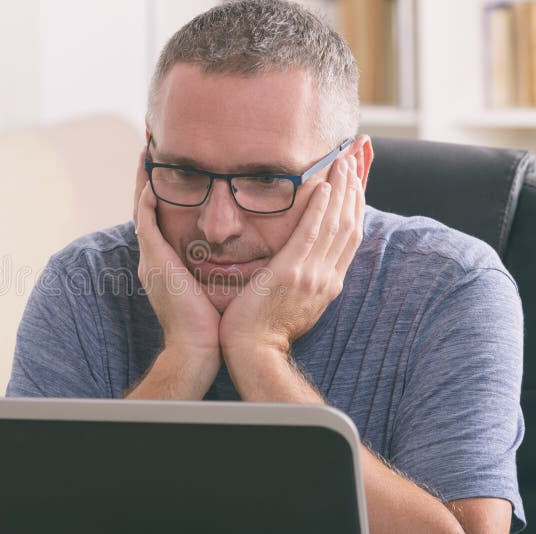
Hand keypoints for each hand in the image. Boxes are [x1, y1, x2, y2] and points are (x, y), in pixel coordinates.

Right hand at [133, 146, 221, 366]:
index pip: (159, 218)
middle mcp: (154, 257)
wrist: (198, 346)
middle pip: (144, 208)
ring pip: (140, 210)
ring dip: (141, 181)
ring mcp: (151, 258)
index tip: (167, 170)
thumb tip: (238, 250)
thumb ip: (216, 264)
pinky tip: (151, 180)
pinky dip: (145, 201)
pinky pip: (145, 224)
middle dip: (144, 180)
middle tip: (147, 150)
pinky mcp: (155, 261)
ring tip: (144, 153)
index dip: (159, 194)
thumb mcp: (213, 285)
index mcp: (166, 262)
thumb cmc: (211, 321)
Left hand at [219, 154, 364, 361]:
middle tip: (358, 156)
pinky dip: (320, 208)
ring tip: (345, 161)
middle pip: (350, 224)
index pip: (350, 235)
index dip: (357, 204)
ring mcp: (312, 275)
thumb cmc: (263, 328)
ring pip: (336, 224)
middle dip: (356, 187)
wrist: (253, 352)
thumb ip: (303, 278)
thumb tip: (303, 260)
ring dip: (342, 189)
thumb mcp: (294, 301)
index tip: (358, 178)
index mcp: (329, 283)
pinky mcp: (291, 273)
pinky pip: (311, 234)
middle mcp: (327, 277)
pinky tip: (324, 186)